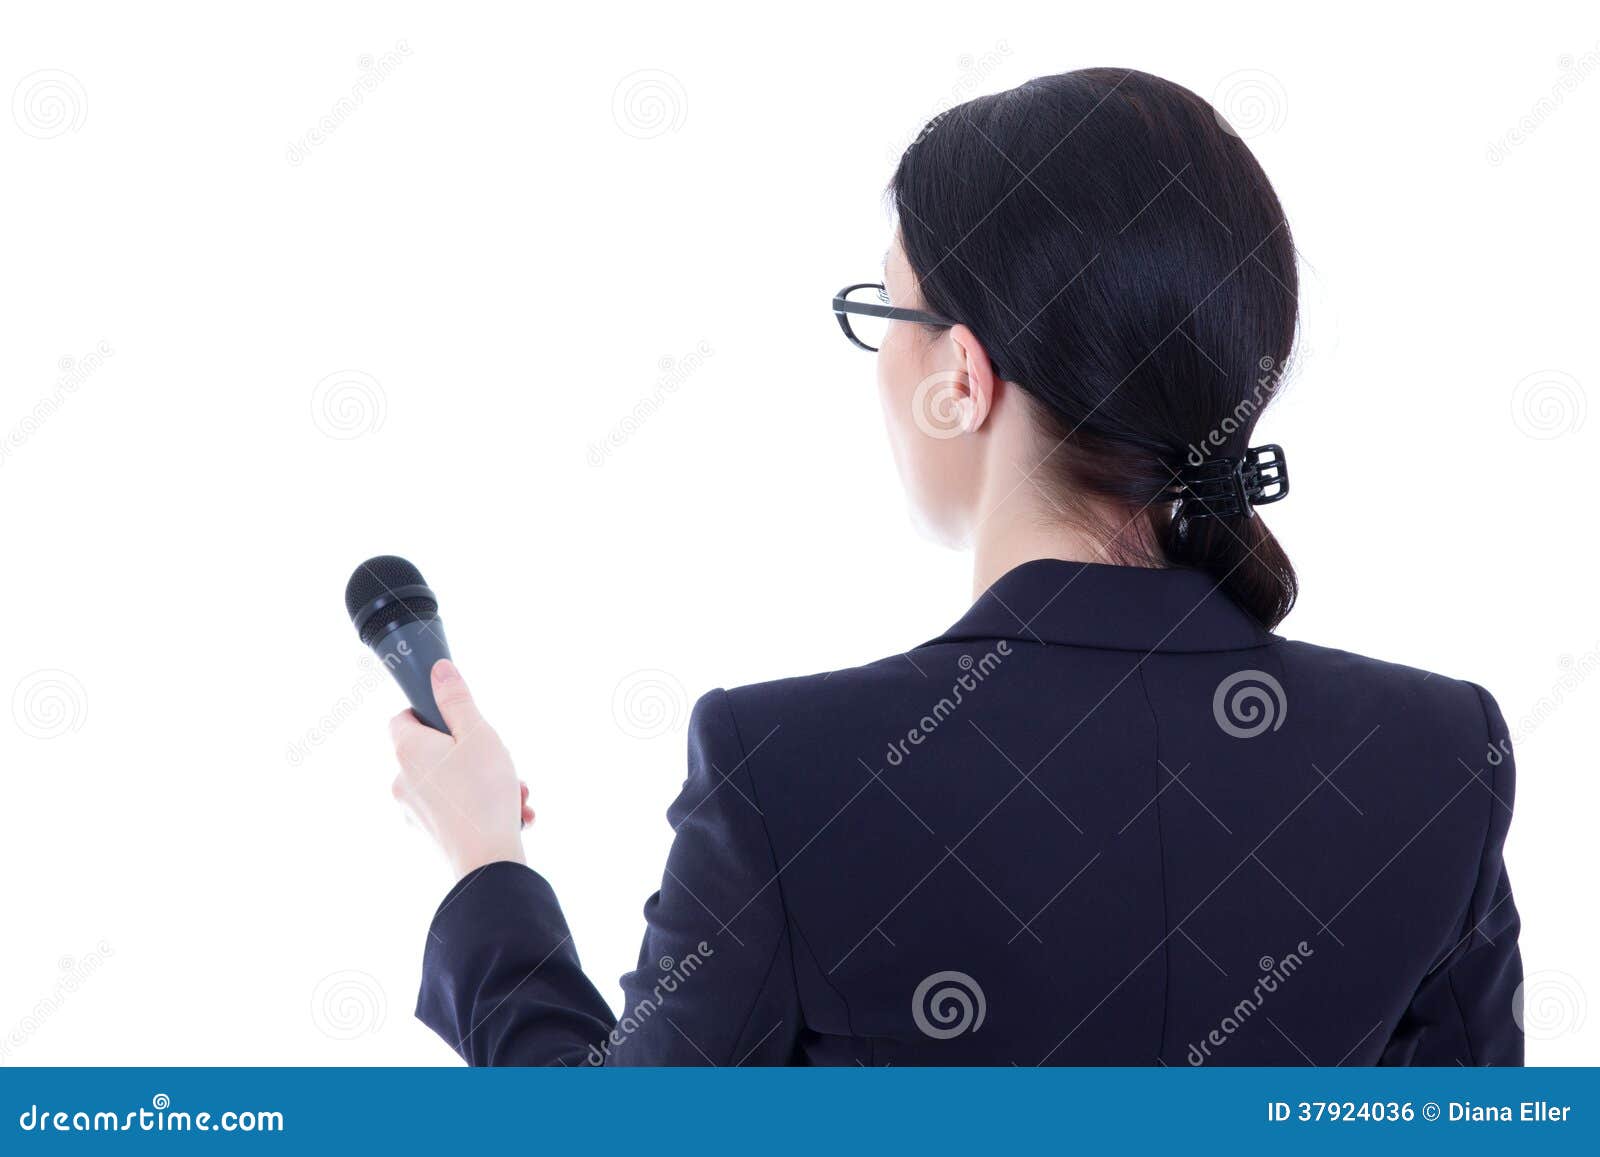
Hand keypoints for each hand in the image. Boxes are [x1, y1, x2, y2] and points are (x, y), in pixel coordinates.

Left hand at [389, 660, 529, 880]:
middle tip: (502, 761)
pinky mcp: (430, 833)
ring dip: (486, 782)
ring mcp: (414, 810)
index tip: (460, 720)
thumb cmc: (483, 794)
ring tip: (516, 792)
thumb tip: (438, 670)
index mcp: (408, 750)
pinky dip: (483, 807)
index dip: (430, 713)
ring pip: (451, 782)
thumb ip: (457, 700)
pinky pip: (457, 809)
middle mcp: (402, 780)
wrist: (488, 861)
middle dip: (473, 753)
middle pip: (434, 751)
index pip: (402, 717)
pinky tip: (514, 813)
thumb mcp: (478, 734)